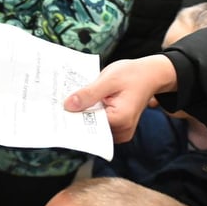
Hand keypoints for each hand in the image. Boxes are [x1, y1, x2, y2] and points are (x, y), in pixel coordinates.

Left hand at [62, 55, 177, 142]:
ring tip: (68, 101)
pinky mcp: (118, 126)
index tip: (55, 111)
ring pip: (93, 126)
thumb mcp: (108, 79)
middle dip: (75, 116)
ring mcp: (121, 131)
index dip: (72, 118)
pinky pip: (99, 122)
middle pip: (90, 128)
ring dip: (82, 114)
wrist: (151, 75)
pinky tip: (81, 102)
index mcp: (120, 120)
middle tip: (57, 104)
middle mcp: (122, 131)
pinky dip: (90, 113)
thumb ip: (89, 93)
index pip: (89, 126)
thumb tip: (68, 106)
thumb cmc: (133, 74)